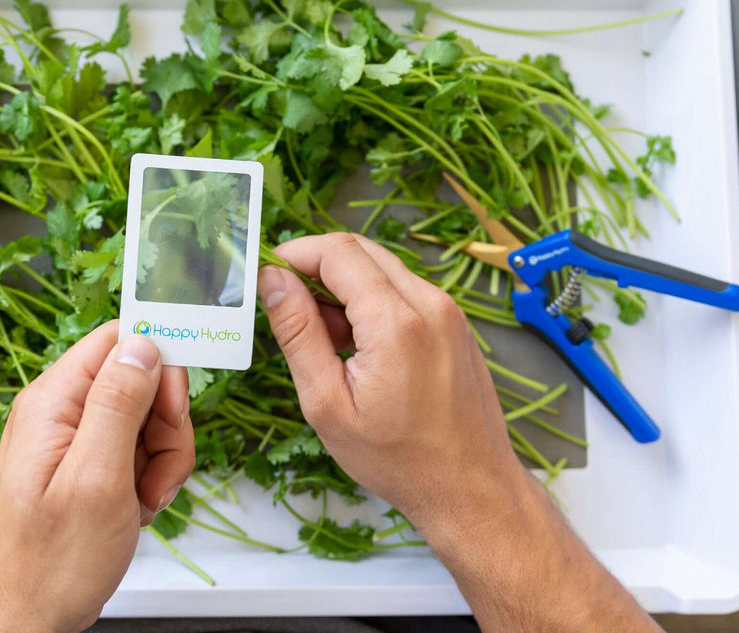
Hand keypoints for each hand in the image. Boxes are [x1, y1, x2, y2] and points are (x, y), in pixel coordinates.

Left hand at [0, 320, 193, 632]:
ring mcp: (74, 438)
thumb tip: (142, 344)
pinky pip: (139, 449)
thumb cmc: (53, 563)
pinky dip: (151, 478)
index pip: (117, 340)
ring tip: (143, 500)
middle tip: (157, 472)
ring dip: (163, 459)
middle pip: (141, 379)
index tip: (178, 406)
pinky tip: (136, 508)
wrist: (33, 616)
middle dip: (166, 425)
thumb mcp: (97, 480)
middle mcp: (60, 411)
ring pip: (148, 418)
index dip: (158, 363)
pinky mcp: (88, 463)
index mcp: (52, 402)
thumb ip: (119, 405)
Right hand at [257, 232, 523, 538]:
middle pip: (361, 250)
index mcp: (396, 322)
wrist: (472, 489)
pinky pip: (404, 290)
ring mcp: (448, 311)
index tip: (266, 274)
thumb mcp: (328, 403)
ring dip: (343, 286)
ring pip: (382, 268)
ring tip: (324, 340)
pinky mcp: (455, 323)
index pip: (337, 252)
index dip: (295, 253)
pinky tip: (357, 348)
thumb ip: (298, 333)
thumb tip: (273, 280)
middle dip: (316, 266)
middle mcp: (429, 303)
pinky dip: (371, 302)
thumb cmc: (397, 459)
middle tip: (286, 306)